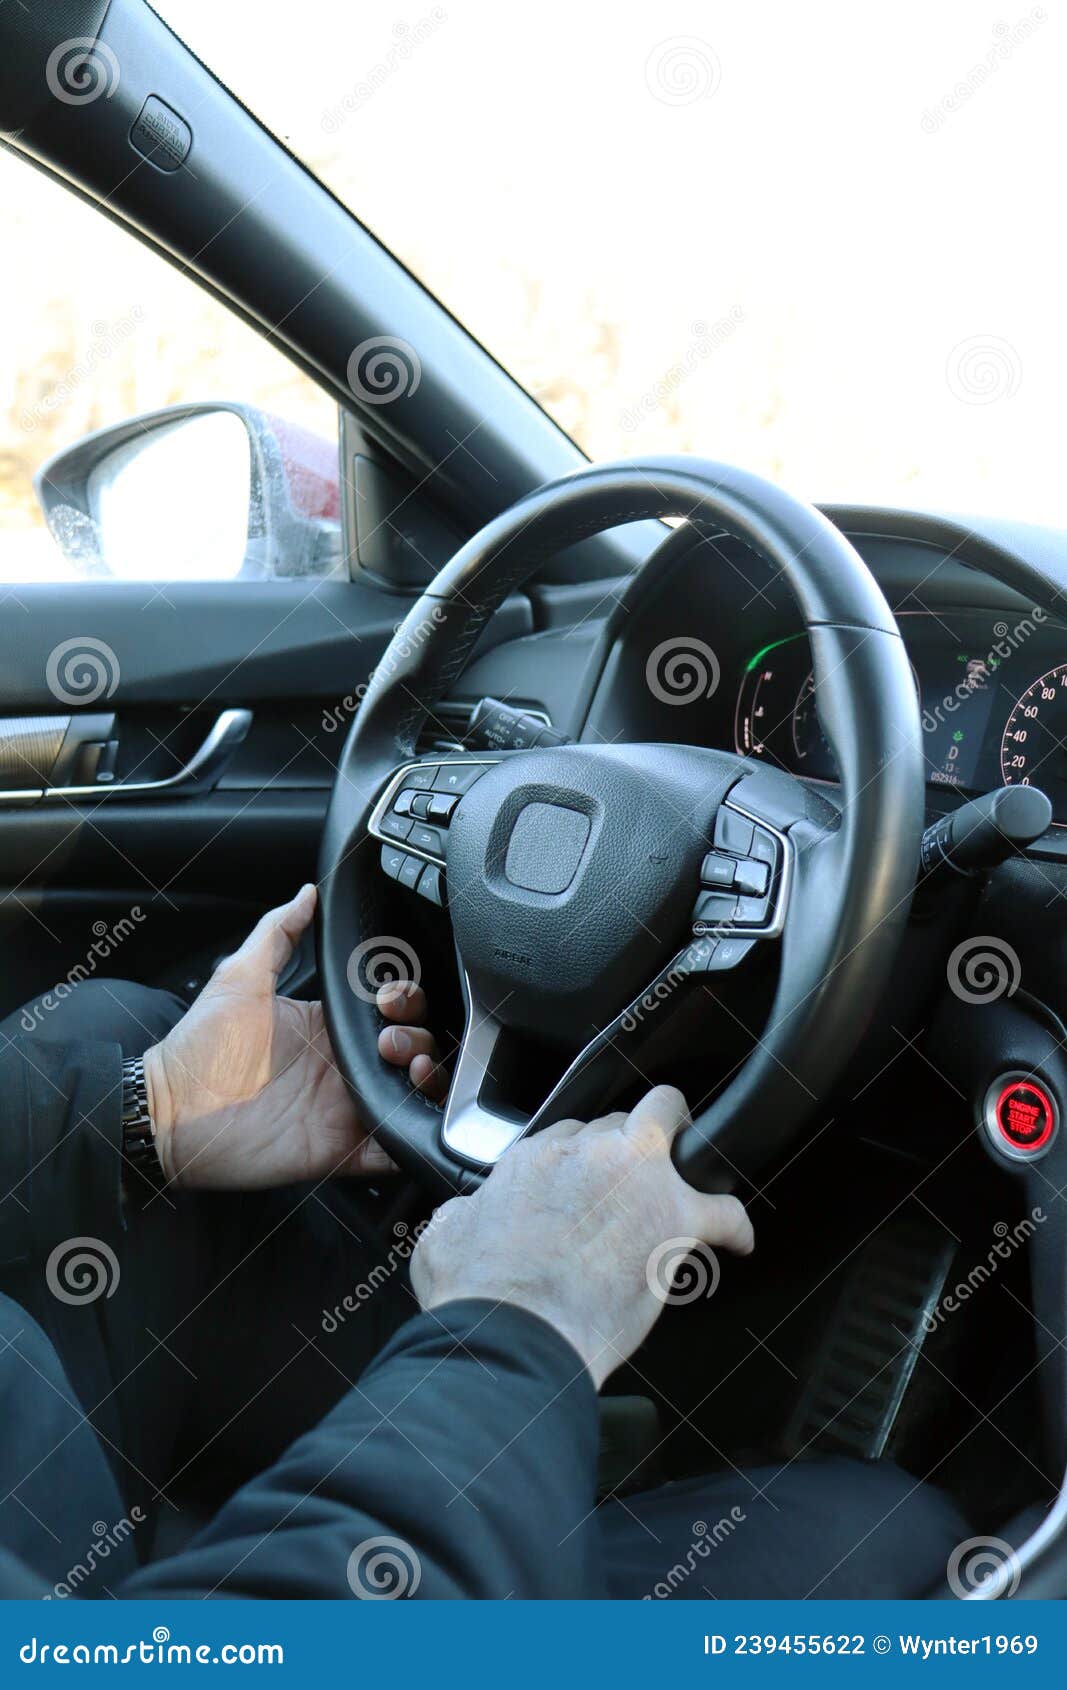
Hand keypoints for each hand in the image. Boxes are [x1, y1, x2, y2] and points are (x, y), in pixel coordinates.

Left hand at [143, 885, 442, 1189]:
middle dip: (421, 1036)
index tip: (388, 997)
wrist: (169, 1113)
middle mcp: (344, 1066)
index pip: (389, 1009)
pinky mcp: (343, 1150)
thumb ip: (277, 933)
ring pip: (415, 1096)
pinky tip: (417, 1119)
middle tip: (391, 1038)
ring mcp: (347, 1109)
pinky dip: (416, 1140)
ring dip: (429, 1080)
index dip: (404, 999)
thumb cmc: (198, 1046)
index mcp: (328, 1026)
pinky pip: (395, 1150)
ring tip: (411, 1068)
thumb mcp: (239, 977)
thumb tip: (307, 893)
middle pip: (413, 1049)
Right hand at [410, 1085, 753, 1388]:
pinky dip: (734, 1223)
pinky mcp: (675, 1219)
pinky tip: (737, 1238)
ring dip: (679, 1151)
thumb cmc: (478, 1297)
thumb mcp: (442, 1239)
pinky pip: (724, 1208)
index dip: (582, 1160)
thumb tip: (465, 1215)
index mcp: (533, 1160)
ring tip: (690, 1176)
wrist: (512, 1335)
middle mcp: (586, 1154)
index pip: (569, 1135)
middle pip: (620, 1121)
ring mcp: (635, 1179)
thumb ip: (461, 1214)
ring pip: (669, 1124)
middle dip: (629, 1143)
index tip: (588, 1182)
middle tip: (637, 1177)